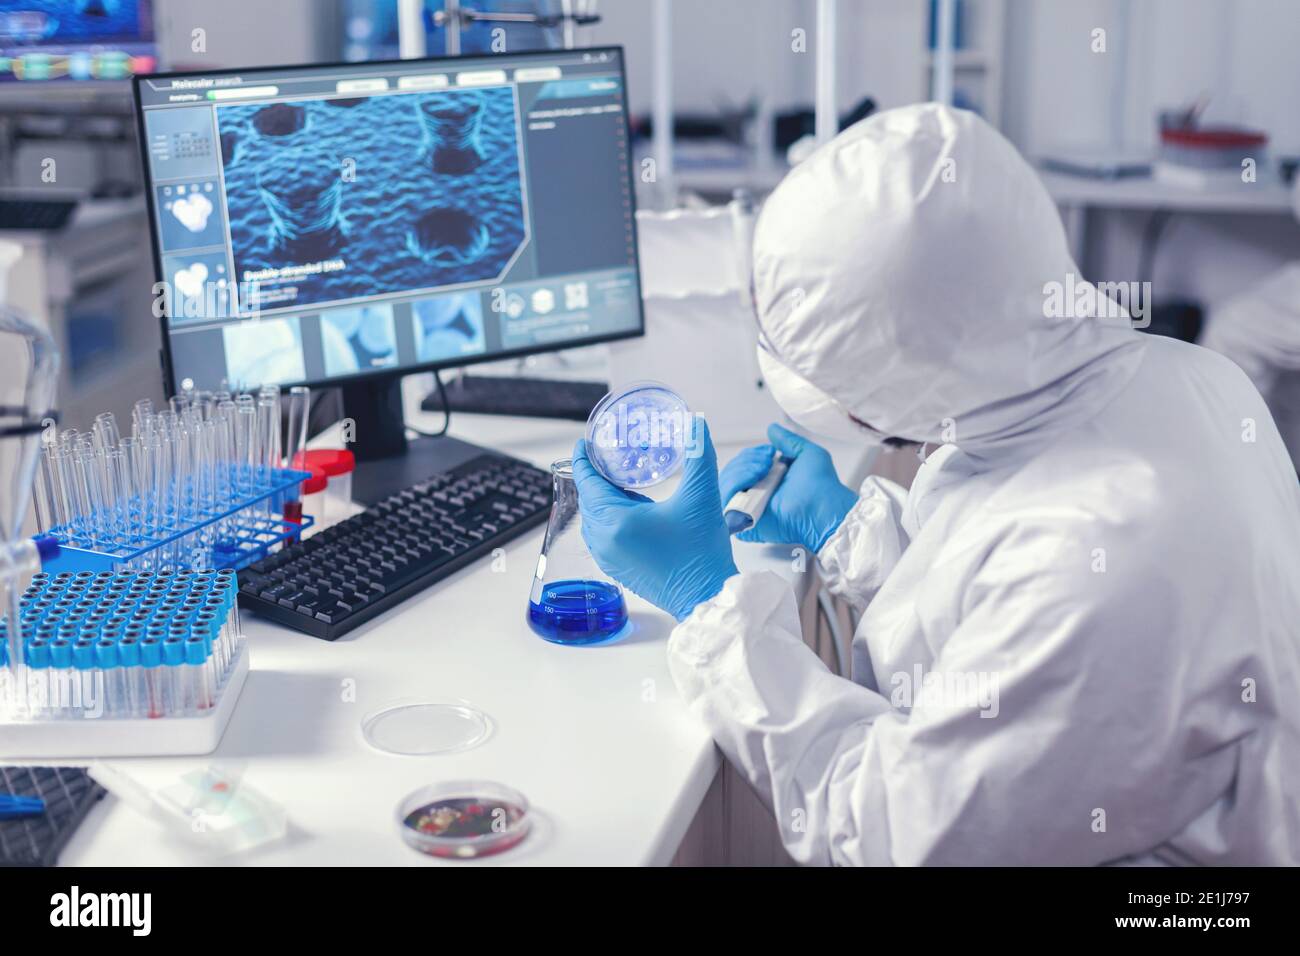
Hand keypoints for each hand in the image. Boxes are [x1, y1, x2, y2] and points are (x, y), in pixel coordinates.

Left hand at [573, 419, 738, 621]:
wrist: (708, 598)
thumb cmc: (702, 555)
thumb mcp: (702, 497)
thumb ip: (699, 455)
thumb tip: (696, 423)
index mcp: (616, 522)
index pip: (587, 481)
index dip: (583, 458)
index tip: (584, 442)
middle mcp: (604, 541)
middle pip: (589, 499)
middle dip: (597, 477)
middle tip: (612, 457)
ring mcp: (608, 558)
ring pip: (594, 517)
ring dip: (605, 499)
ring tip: (627, 484)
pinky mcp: (617, 568)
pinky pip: (603, 535)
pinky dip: (611, 518)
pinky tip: (635, 511)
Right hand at [719, 423, 858, 552]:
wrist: (823, 508)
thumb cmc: (822, 485)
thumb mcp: (806, 453)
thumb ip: (788, 440)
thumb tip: (772, 428)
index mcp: (766, 482)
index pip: (741, 466)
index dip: (749, 455)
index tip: (769, 452)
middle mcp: (755, 495)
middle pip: (730, 473)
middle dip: (745, 460)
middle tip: (766, 461)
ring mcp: (748, 510)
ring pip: (724, 486)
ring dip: (740, 470)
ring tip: (763, 470)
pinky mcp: (743, 524)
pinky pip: (724, 504)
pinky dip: (733, 487)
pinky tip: (754, 481)